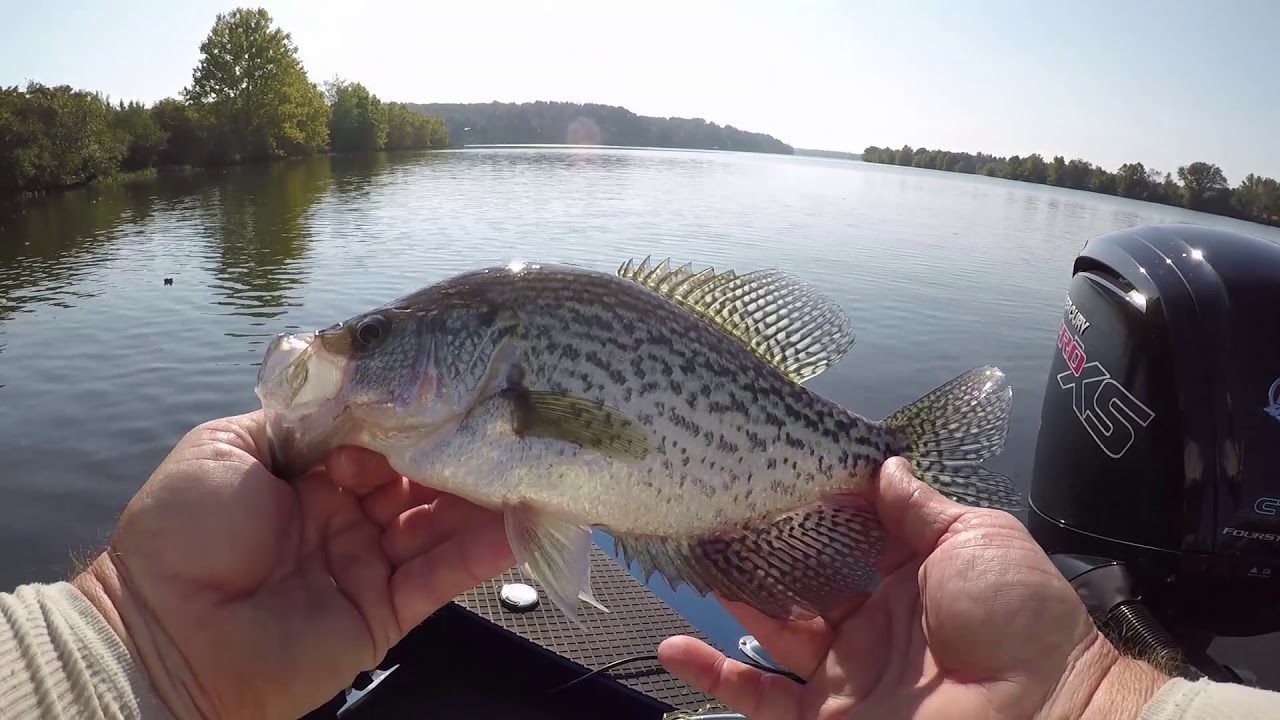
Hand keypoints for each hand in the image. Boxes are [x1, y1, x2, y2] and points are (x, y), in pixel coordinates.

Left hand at [71, 410, 513, 719]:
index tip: (449, 392)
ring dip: (481, 498)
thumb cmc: (182, 536)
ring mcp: (367, 564)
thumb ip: (295, 422)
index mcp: (307, 476)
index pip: (377, 438)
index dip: (409, 417)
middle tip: (502, 422)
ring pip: (438, 524)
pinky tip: (520, 524)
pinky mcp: (385, 612)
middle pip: (416, 478)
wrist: (163, 634)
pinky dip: (483, 553)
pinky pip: (441, 578)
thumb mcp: (223, 449)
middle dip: (455, 451)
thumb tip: (357, 398)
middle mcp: (344, 516)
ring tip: (527, 466)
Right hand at [658, 457, 1170, 718]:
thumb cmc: (1018, 619)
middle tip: (709, 510)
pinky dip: (713, 675)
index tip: (764, 471)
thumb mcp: (977, 539)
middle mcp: (867, 621)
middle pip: (796, 580)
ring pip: (768, 629)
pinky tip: (676, 646)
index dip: (804, 507)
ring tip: (686, 557)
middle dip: (755, 548)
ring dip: (728, 598)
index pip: (839, 535)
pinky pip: (757, 696)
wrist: (1043, 712)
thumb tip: (882, 463)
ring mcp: (842, 672)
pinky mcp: (823, 716)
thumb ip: (920, 508)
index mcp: (904, 575)